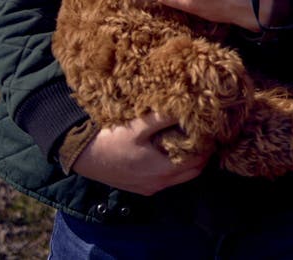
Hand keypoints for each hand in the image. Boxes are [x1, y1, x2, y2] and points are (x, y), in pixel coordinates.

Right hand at [72, 112, 211, 194]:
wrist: (81, 155)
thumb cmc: (110, 139)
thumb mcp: (138, 126)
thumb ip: (163, 118)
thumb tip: (187, 105)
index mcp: (162, 170)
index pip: (198, 161)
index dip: (207, 144)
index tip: (211, 125)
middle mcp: (158, 183)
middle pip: (192, 171)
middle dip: (202, 153)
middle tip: (205, 130)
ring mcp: (149, 187)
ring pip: (179, 176)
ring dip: (187, 159)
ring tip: (189, 135)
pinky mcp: (139, 186)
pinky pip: (166, 177)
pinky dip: (173, 164)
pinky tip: (169, 146)